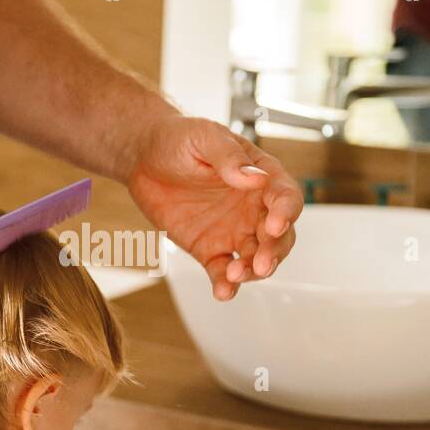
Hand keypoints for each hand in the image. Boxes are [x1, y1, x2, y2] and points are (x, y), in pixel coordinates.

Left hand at [127, 115, 301, 299]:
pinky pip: (223, 271)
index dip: (285, 212)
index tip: (275, 224)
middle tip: (261, 263)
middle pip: (278, 236)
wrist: (143, 157)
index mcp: (261, 177)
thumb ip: (228, 157)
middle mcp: (254, 208)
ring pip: (255, 258)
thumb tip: (254, 178)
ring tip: (235, 274)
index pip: (286, 197)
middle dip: (274, 251)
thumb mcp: (204, 137)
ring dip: (252, 271)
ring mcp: (234, 231)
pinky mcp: (210, 249)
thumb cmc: (179, 139)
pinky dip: (226, 284)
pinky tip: (223, 292)